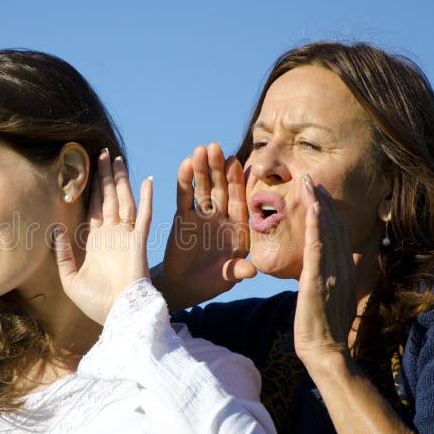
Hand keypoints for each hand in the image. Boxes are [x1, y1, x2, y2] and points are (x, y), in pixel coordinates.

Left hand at [54, 149, 152, 324]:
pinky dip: (147, 197)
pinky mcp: (138, 241)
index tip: (89, 168)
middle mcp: (112, 235)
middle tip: (103, 153)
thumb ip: (62, 254)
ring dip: (121, 179)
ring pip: (123, 200)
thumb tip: (56, 229)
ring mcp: (126, 236)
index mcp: (96, 243)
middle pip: (108, 198)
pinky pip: (143, 215)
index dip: (91, 188)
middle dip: (105, 176)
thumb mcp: (69, 279)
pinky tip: (148, 180)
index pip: (93, 208)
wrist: (118, 315)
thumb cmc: (96, 303)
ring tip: (118, 158)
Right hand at [153, 142, 255, 309]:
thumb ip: (235, 271)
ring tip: (200, 150)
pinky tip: (185, 164)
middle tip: (216, 146)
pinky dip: (185, 182)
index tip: (236, 162)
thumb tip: (251, 270)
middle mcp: (221, 219)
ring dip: (202, 170)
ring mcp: (202, 216)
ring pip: (203, 189)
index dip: (237, 182)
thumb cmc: (208, 284)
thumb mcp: (224, 279)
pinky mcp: (183, 218)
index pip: (239, 202)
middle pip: (221, 190)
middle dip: (218, 169)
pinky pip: (185, 197)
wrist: (183, 287)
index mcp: (237, 230)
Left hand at [294, 174, 355, 366]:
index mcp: (345, 270)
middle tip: (312, 178)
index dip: (330, 210)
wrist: (326, 351)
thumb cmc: (324, 327)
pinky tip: (312, 207)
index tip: (320, 193)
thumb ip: (334, 277)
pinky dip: (317, 224)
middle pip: (335, 226)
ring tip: (309, 182)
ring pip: (328, 230)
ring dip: (319, 203)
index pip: (339, 233)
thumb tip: (331, 265)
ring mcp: (332, 272)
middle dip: (323, 200)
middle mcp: (342, 267)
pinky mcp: (318, 280)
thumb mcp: (333, 297)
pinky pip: (318, 247)